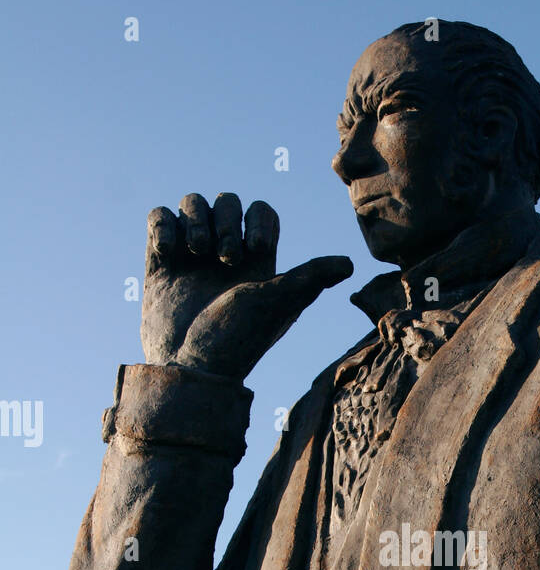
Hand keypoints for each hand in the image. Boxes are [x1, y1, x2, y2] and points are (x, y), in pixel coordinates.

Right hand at [141, 192, 352, 378]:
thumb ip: (311, 277)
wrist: (189, 368)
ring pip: (192, 204)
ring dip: (194, 219)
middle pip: (226, 201)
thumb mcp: (277, 303)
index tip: (258, 248)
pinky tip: (169, 252)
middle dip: (226, 219)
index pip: (261, 212)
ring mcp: (191, 256)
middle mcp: (224, 254)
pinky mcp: (160, 262)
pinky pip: (159, 218)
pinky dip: (163, 225)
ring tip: (196, 253)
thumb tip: (350, 262)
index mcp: (257, 262)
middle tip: (225, 259)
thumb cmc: (239, 341)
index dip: (259, 218)